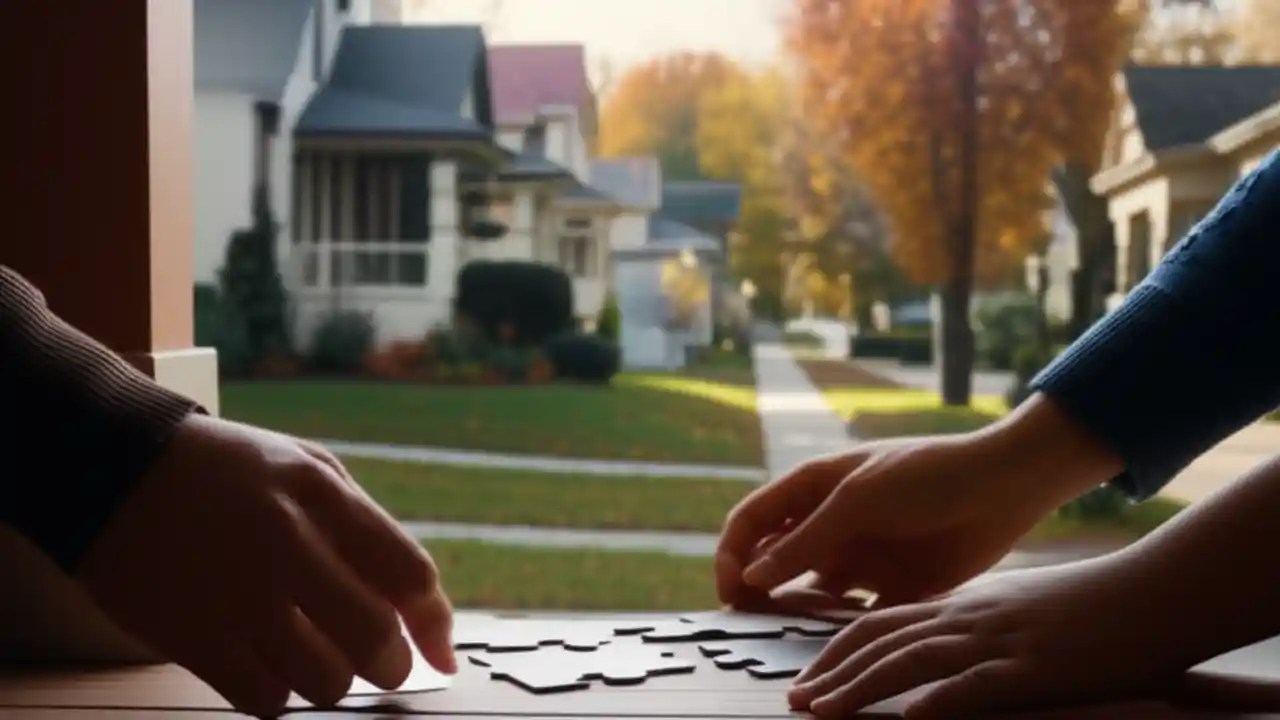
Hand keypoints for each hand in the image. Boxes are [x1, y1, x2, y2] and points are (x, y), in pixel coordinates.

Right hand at [79, 415, 454, 715]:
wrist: (113, 469)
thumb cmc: (229, 473)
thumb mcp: (307, 468)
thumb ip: (367, 529)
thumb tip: (423, 608)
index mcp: (321, 494)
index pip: (409, 574)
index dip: (437, 625)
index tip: (442, 654)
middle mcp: (285, 542)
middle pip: (374, 639)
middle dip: (390, 664)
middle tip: (381, 663)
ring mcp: (236, 593)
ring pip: (324, 681)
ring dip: (331, 679)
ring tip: (315, 656)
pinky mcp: (191, 635)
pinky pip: (265, 698)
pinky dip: (279, 694)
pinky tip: (268, 665)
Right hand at [716, 395, 1121, 608]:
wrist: (1001, 488)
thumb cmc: (925, 475)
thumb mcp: (858, 500)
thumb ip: (805, 539)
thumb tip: (751, 575)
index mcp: (811, 488)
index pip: (751, 521)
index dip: (731, 553)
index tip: (730, 590)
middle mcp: (827, 524)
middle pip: (772, 560)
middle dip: (755, 589)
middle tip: (749, 623)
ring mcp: (856, 556)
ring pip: (808, 593)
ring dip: (794, 613)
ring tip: (790, 638)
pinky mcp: (889, 585)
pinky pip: (852, 615)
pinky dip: (840, 630)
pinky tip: (841, 646)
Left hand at [787, 555, 1210, 718]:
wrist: (1150, 594)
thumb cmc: (1090, 607)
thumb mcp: (1018, 609)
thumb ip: (975, 628)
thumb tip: (943, 657)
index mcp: (963, 604)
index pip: (882, 621)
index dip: (837, 648)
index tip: (810, 675)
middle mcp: (968, 618)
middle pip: (882, 640)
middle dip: (832, 671)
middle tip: (796, 699)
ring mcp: (998, 642)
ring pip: (912, 661)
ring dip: (861, 687)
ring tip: (824, 711)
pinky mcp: (1033, 669)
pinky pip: (976, 684)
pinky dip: (939, 701)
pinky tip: (910, 718)